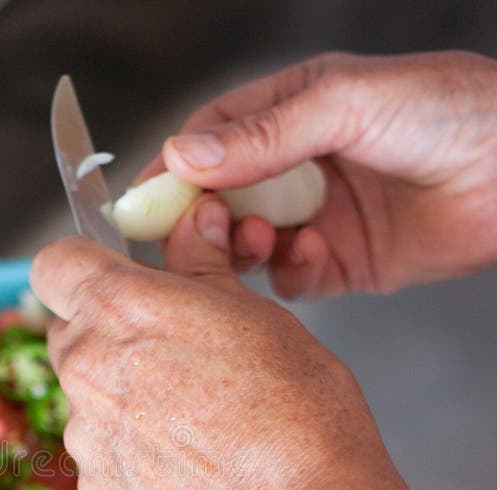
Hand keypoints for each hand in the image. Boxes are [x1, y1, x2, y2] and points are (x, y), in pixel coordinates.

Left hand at [30, 196, 391, 489]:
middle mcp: (86, 369)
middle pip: (70, 333)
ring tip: (190, 419)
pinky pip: (100, 456)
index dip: (82, 268)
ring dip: (120, 398)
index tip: (112, 281)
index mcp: (118, 308)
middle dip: (108, 334)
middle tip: (170, 352)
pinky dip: (130, 454)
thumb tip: (192, 225)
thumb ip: (201, 265)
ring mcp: (85, 436)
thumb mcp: (253, 311)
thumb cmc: (294, 409)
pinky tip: (185, 463)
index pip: (54, 265)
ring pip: (85, 398)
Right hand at [144, 51, 496, 297]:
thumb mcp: (349, 104)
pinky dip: (294, 272)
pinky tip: (314, 254)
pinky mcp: (343, 262)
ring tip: (256, 242)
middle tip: (199, 233)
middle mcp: (300, 165)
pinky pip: (294, 277)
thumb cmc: (453, 113)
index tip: (146, 200)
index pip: (213, 139)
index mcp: (294, 110)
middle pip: (222, 198)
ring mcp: (319, 216)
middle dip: (205, 219)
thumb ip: (266, 134)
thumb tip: (185, 154)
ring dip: (244, 248)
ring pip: (250, 244)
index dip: (175, 169)